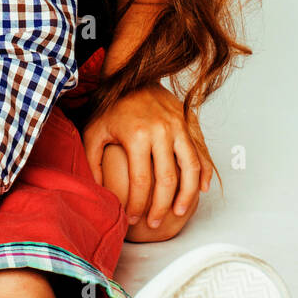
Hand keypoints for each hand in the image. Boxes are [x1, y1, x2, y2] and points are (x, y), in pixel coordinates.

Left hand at [83, 84, 214, 230]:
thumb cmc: (112, 107)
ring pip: (192, 167)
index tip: (133, 218)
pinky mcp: (190, 122)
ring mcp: (179, 126)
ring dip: (188, 194)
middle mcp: (162, 130)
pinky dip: (205, 172)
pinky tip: (202, 189)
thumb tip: (98, 193)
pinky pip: (202, 151)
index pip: (142, 180)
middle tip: (155, 222)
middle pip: (168, 179)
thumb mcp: (94, 132)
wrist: (134, 75)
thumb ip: (92, 162)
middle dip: (161, 206)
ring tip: (180, 211)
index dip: (138, 204)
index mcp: (137, 135)